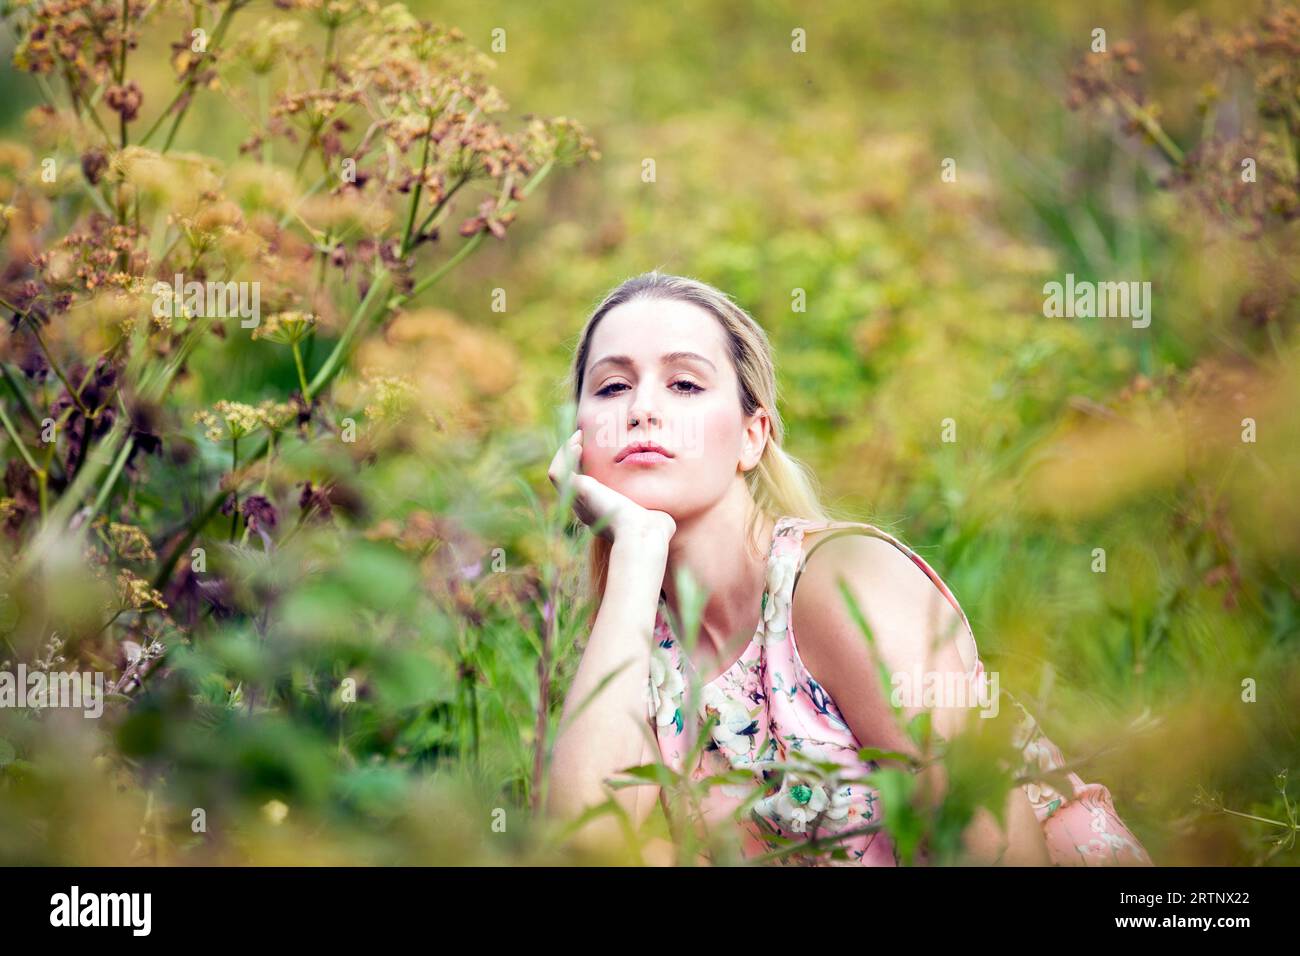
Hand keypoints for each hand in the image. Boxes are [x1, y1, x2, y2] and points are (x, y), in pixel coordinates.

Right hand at [548, 428, 675, 546]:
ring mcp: (579, 503)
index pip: (591, 493)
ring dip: (566, 455)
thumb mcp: (656, 516)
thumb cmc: (654, 529)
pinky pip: (558, 472)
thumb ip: (657, 512)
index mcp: (603, 517)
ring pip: (560, 477)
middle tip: (584, 441)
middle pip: (572, 483)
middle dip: (575, 461)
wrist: (642, 533)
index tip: (602, 456)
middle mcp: (587, 511)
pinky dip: (564, 455)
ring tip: (578, 437)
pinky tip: (577, 441)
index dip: (591, 474)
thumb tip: (666, 514)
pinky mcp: (577, 492)